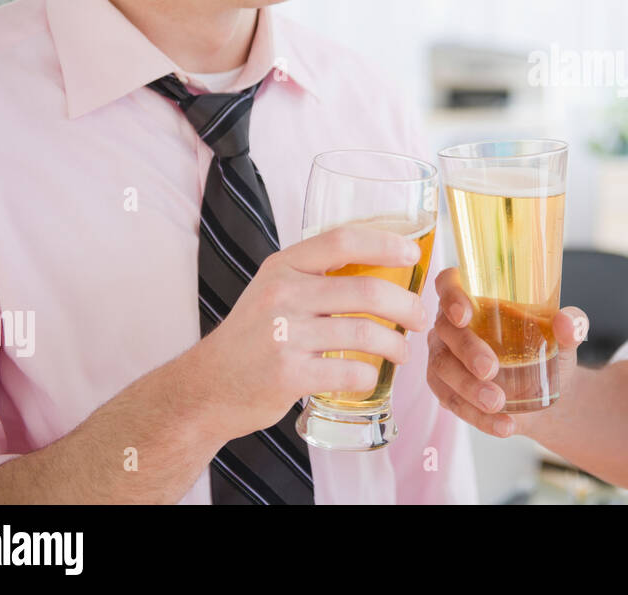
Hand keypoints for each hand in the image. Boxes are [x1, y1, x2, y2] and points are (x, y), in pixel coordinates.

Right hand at [189, 219, 429, 440]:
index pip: (342, 240)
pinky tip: (371, 375)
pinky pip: (350, 372)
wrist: (207, 386)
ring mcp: (284, 336)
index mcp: (283, 266)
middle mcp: (282, 295)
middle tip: (420, 318)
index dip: (385, 243)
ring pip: (365, 333)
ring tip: (402, 350)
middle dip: (406, 305)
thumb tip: (385, 265)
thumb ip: (317, 274)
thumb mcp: (275, 289)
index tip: (413, 255)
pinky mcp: (288, 375)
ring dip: (396, 345)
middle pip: (366, 290)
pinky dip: (370, 375)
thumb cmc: (254, 336)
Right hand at [426, 267, 587, 437]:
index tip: (465, 314)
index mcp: (475, 296)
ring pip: (443, 369)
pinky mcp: (445, 389)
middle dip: (466, 350)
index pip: (448, 283)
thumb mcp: (564, 336)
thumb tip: (568, 322)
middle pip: (446, 330)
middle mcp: (452, 324)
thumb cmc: (548, 347)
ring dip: (469, 388)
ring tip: (499, 403)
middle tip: (490, 368)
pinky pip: (453, 402)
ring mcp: (444, 356)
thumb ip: (570, 325)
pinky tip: (504, 425)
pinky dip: (478, 417)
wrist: (548, 389)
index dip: (451, 294)